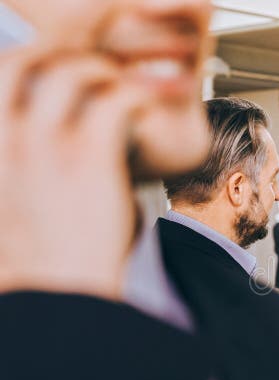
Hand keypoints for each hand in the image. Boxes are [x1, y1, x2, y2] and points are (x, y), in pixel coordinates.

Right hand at [0, 46, 146, 298]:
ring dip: (104, 74)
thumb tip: (44, 140)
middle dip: (62, 57)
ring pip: (73, 71)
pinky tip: (143, 117)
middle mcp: (4, 140)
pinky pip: (116, 101)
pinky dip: (135, 100)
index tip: (56, 74)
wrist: (57, 301)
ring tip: (123, 92)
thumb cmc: (39, 263)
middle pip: (26, 61)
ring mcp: (45, 146)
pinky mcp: (90, 159)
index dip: (28, 66)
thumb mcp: (10, 207)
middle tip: (93, 74)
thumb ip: (17, 165)